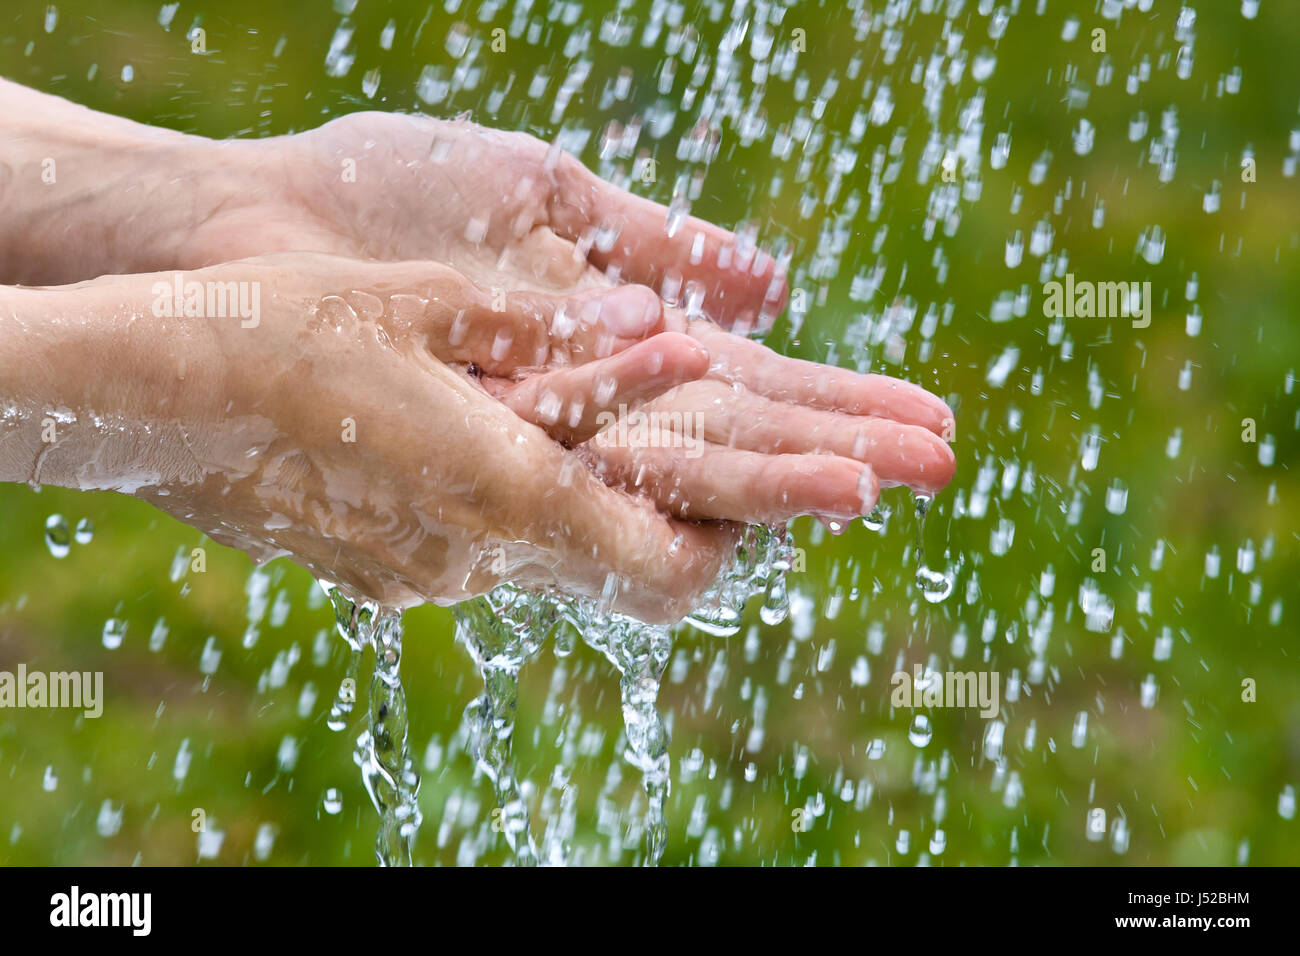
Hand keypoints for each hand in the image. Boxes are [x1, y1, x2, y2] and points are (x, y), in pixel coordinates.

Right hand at [0, 254, 733, 622]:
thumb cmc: (285, 331)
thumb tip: (660, 320)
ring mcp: (421, 578)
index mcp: (512, 496)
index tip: (739, 492)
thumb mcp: (431, 302)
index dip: (727, 542)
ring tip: (566, 417)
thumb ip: (556, 326)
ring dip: (571, 497)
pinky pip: (471, 550)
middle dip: (653, 508)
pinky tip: (471, 436)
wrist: (147, 397)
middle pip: (610, 567)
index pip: (670, 570)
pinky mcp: (375, 573)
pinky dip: (501, 503)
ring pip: (538, 553)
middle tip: (668, 440)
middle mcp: (476, 562)